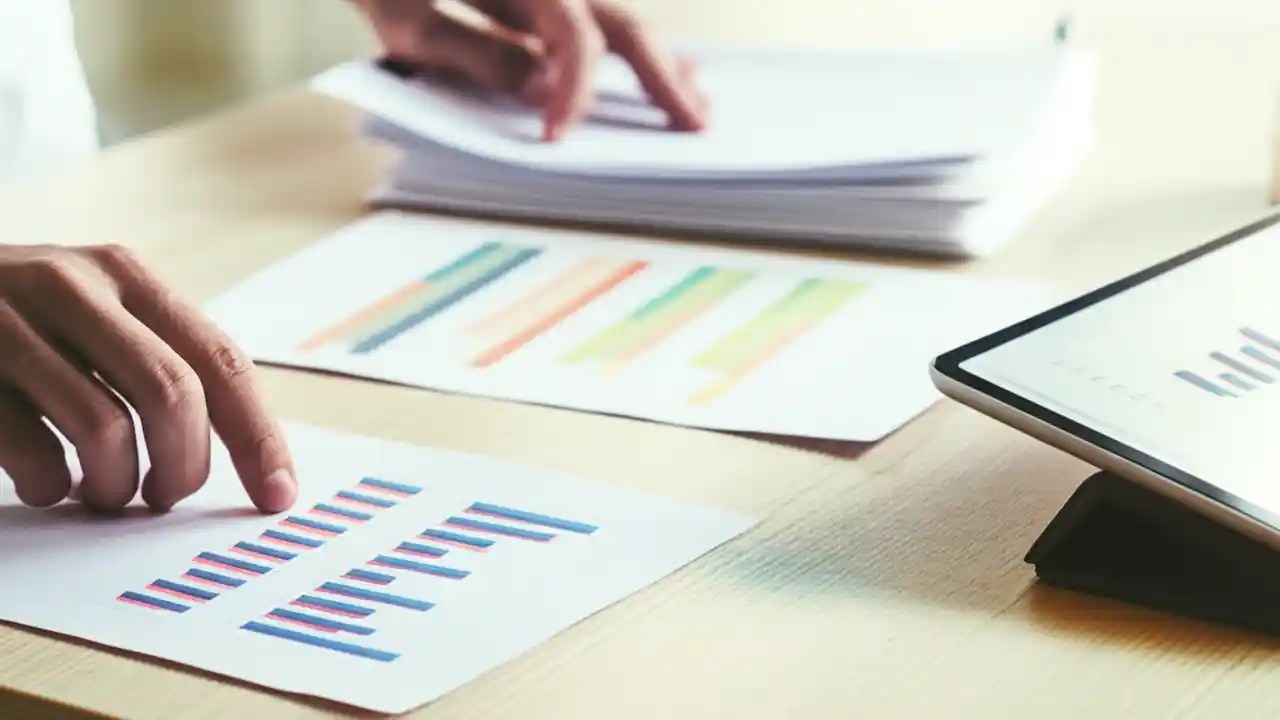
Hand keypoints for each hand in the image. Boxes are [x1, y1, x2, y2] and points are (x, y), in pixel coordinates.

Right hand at [0, 245, 296, 512]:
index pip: (220, 361)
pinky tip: (43, 484)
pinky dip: (49, 487)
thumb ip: (155, 363)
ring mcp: (4, 320)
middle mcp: (70, 284)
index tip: (279, 496)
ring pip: (104, 428)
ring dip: (115, 486)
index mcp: (124, 275)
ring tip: (104, 495)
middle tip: (164, 498)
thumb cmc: (11, 326)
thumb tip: (250, 453)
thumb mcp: (91, 319)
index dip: (258, 436)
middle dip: (183, 467)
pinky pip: (32, 450)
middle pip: (173, 395)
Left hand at [355, 0, 708, 140]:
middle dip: (661, 78)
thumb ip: (476, 52)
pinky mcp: (553, 3)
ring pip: (624, 22)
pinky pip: (604, 25)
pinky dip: (638, 53)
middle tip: (694, 125)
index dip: (575, 88)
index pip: (572, 34)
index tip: (559, 137)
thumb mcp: (410, 18)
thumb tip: (543, 90)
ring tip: (700, 104)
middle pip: (622, 25)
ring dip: (662, 67)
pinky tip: (672, 72)